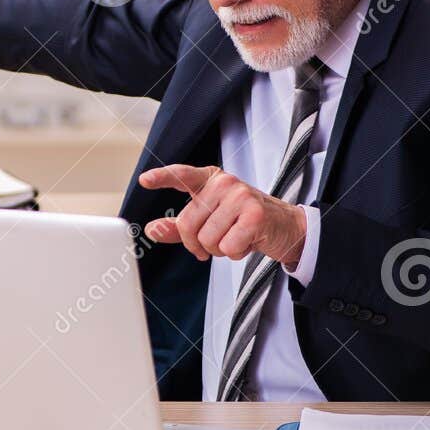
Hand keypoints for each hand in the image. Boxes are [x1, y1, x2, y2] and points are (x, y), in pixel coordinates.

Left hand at [138, 164, 306, 267]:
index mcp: (210, 180)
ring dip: (220, 249)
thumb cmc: (243, 222)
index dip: (162, 178)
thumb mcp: (210, 220)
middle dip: (198, 244)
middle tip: (218, 240)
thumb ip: (179, 226)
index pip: (182, 176)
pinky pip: (227, 247)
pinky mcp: (254, 214)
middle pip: (187, 225)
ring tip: (236, 237)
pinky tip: (248, 241)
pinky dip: (236, 253)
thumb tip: (152, 229)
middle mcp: (224, 183)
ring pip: (207, 239)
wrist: (285, 228)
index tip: (144, 180)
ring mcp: (240, 196)